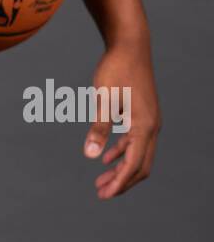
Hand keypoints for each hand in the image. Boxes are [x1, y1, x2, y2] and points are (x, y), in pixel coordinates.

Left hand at [82, 38, 160, 198]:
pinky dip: (122, 152)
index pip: (133, 165)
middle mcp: (152, 126)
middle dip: (122, 182)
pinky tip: (106, 157)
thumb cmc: (116, 69)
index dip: (119, 183)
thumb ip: (98, 128)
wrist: (130, 45)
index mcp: (144, 126)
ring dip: (121, 169)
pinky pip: (135, 142)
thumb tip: (90, 155)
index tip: (103, 195)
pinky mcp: (143, 114)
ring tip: (100, 180)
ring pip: (139, 155)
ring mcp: (149, 120)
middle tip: (101, 193)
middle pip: (141, 165)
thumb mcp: (104, 98)